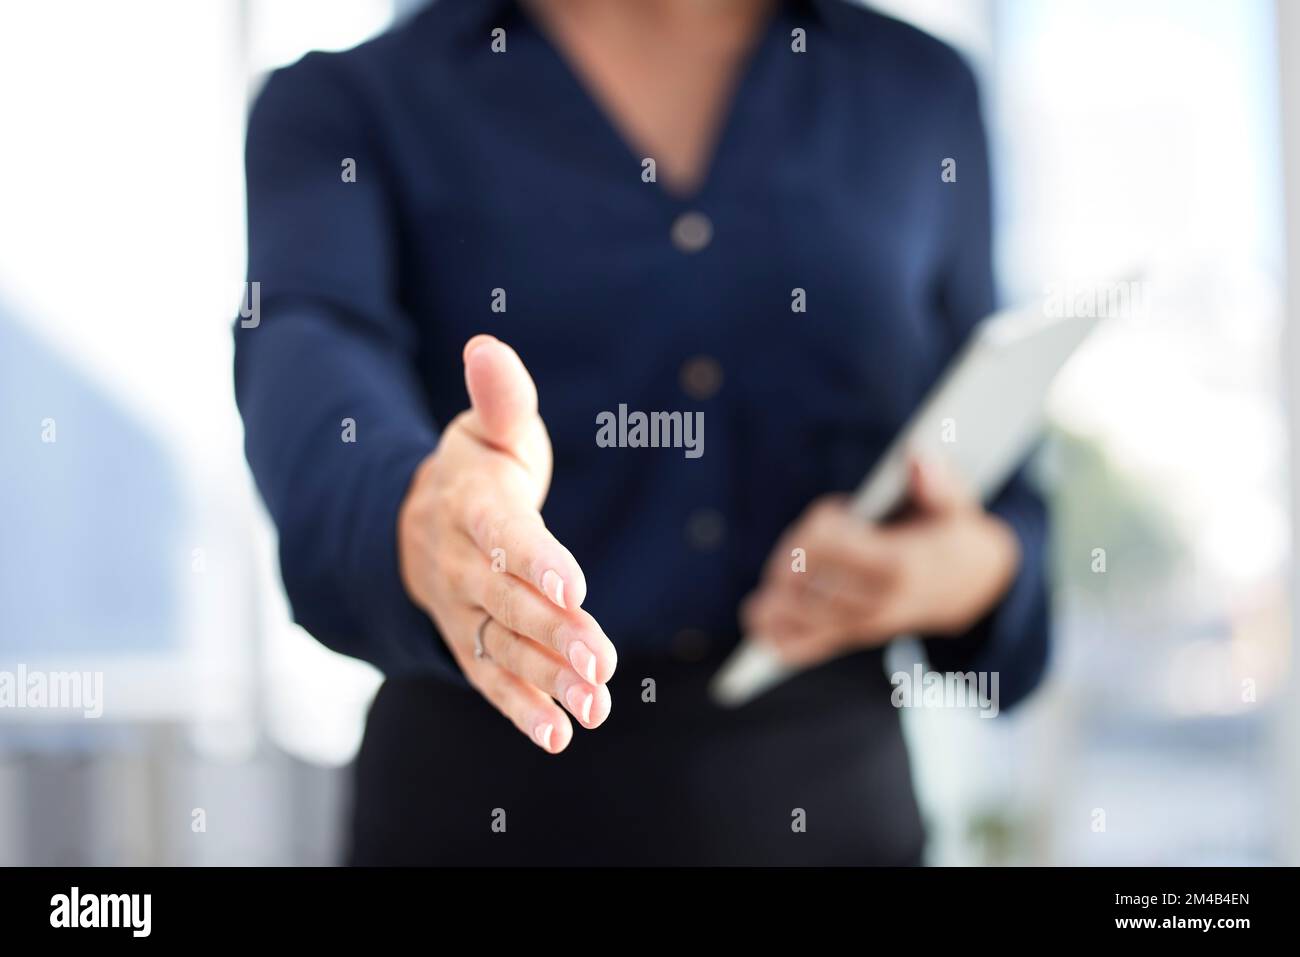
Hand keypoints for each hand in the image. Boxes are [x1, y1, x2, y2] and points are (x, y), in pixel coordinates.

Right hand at [398, 334, 616, 752]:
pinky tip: (561, 734)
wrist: (417, 527)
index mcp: (470, 507)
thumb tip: (488, 344)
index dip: (537, 561)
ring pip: (505, 650)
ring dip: (548, 681)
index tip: (576, 587)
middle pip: (509, 604)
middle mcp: (462, 567)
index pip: (504, 536)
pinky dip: (523, 710)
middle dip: (555, 635)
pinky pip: (492, 683)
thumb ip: (500, 398)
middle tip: (601, 662)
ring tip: (596, 707)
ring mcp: (463, 612)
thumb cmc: (473, 473)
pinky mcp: (471, 647)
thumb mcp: (487, 431)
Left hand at [739, 458, 1019, 667]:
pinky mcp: (856, 635)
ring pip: (804, 618)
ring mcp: (867, 623)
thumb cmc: (952, 535)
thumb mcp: (955, 505)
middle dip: (791, 558)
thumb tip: (918, 457)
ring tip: (759, 602)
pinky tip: (760, 626)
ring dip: (774, 605)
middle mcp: (880, 600)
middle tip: (796, 545)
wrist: (972, 586)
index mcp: (899, 564)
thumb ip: (937, 482)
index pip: (834, 546)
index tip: (829, 513)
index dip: (819, 526)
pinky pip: (811, 646)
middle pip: (811, 582)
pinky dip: (781, 639)